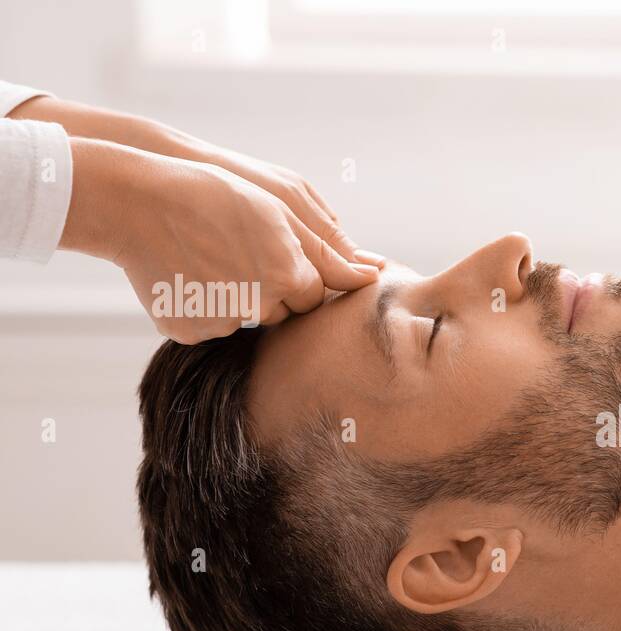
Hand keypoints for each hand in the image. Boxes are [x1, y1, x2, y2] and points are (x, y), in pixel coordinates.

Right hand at [60, 138, 379, 343]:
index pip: (314, 293)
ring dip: (238, 297)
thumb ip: (328, 252)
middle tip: (236, 250)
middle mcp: (259, 307)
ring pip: (246, 320)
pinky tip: (185, 273)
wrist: (135, 200)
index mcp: (288, 278)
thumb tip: (373, 275)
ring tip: (208, 256)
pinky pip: (209, 326)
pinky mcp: (187, 332)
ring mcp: (221, 324)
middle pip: (282, 311)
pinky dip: (203, 306)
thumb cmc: (215, 195)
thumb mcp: (279, 211)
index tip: (270, 248)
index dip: (294, 270)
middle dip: (269, 288)